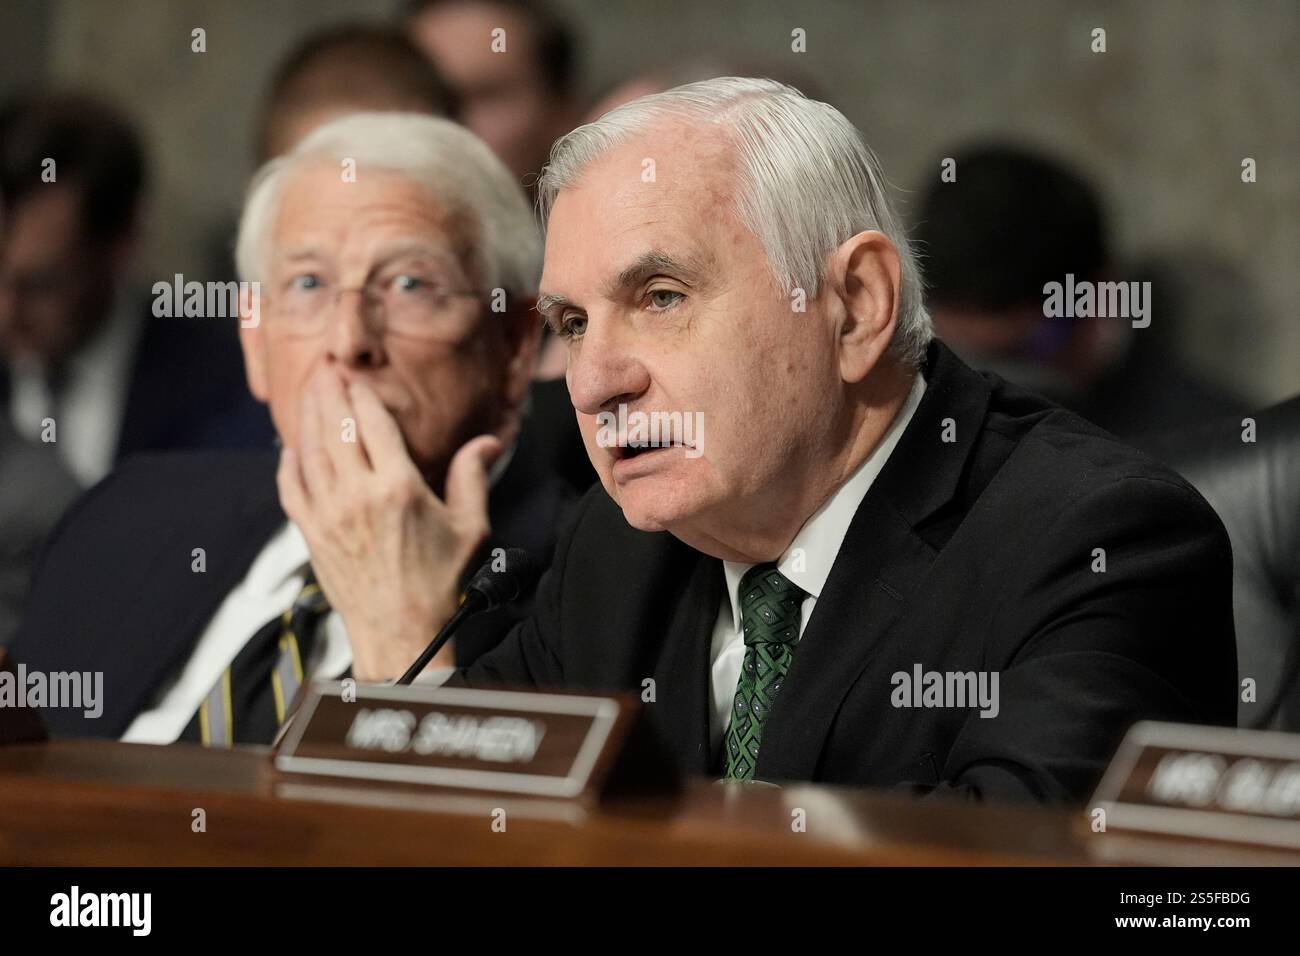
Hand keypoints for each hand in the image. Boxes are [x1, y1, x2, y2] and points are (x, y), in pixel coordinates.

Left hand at [277, 367, 501, 680]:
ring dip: (307, 418)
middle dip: (329, 394)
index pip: (373, 424)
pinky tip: (291, 447)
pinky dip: (288, 463)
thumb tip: (489, 440)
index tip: (356, 375)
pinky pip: (291, 488)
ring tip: (309, 393)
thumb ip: (472, 476)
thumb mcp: (470, 527)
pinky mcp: (311, 534)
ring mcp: (329, 514)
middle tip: (325, 368)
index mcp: (399, 488)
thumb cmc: (440, 582)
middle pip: (336, 428)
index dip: (362, 395)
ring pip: (310, 452)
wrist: (400, 633)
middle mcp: (358, 495)